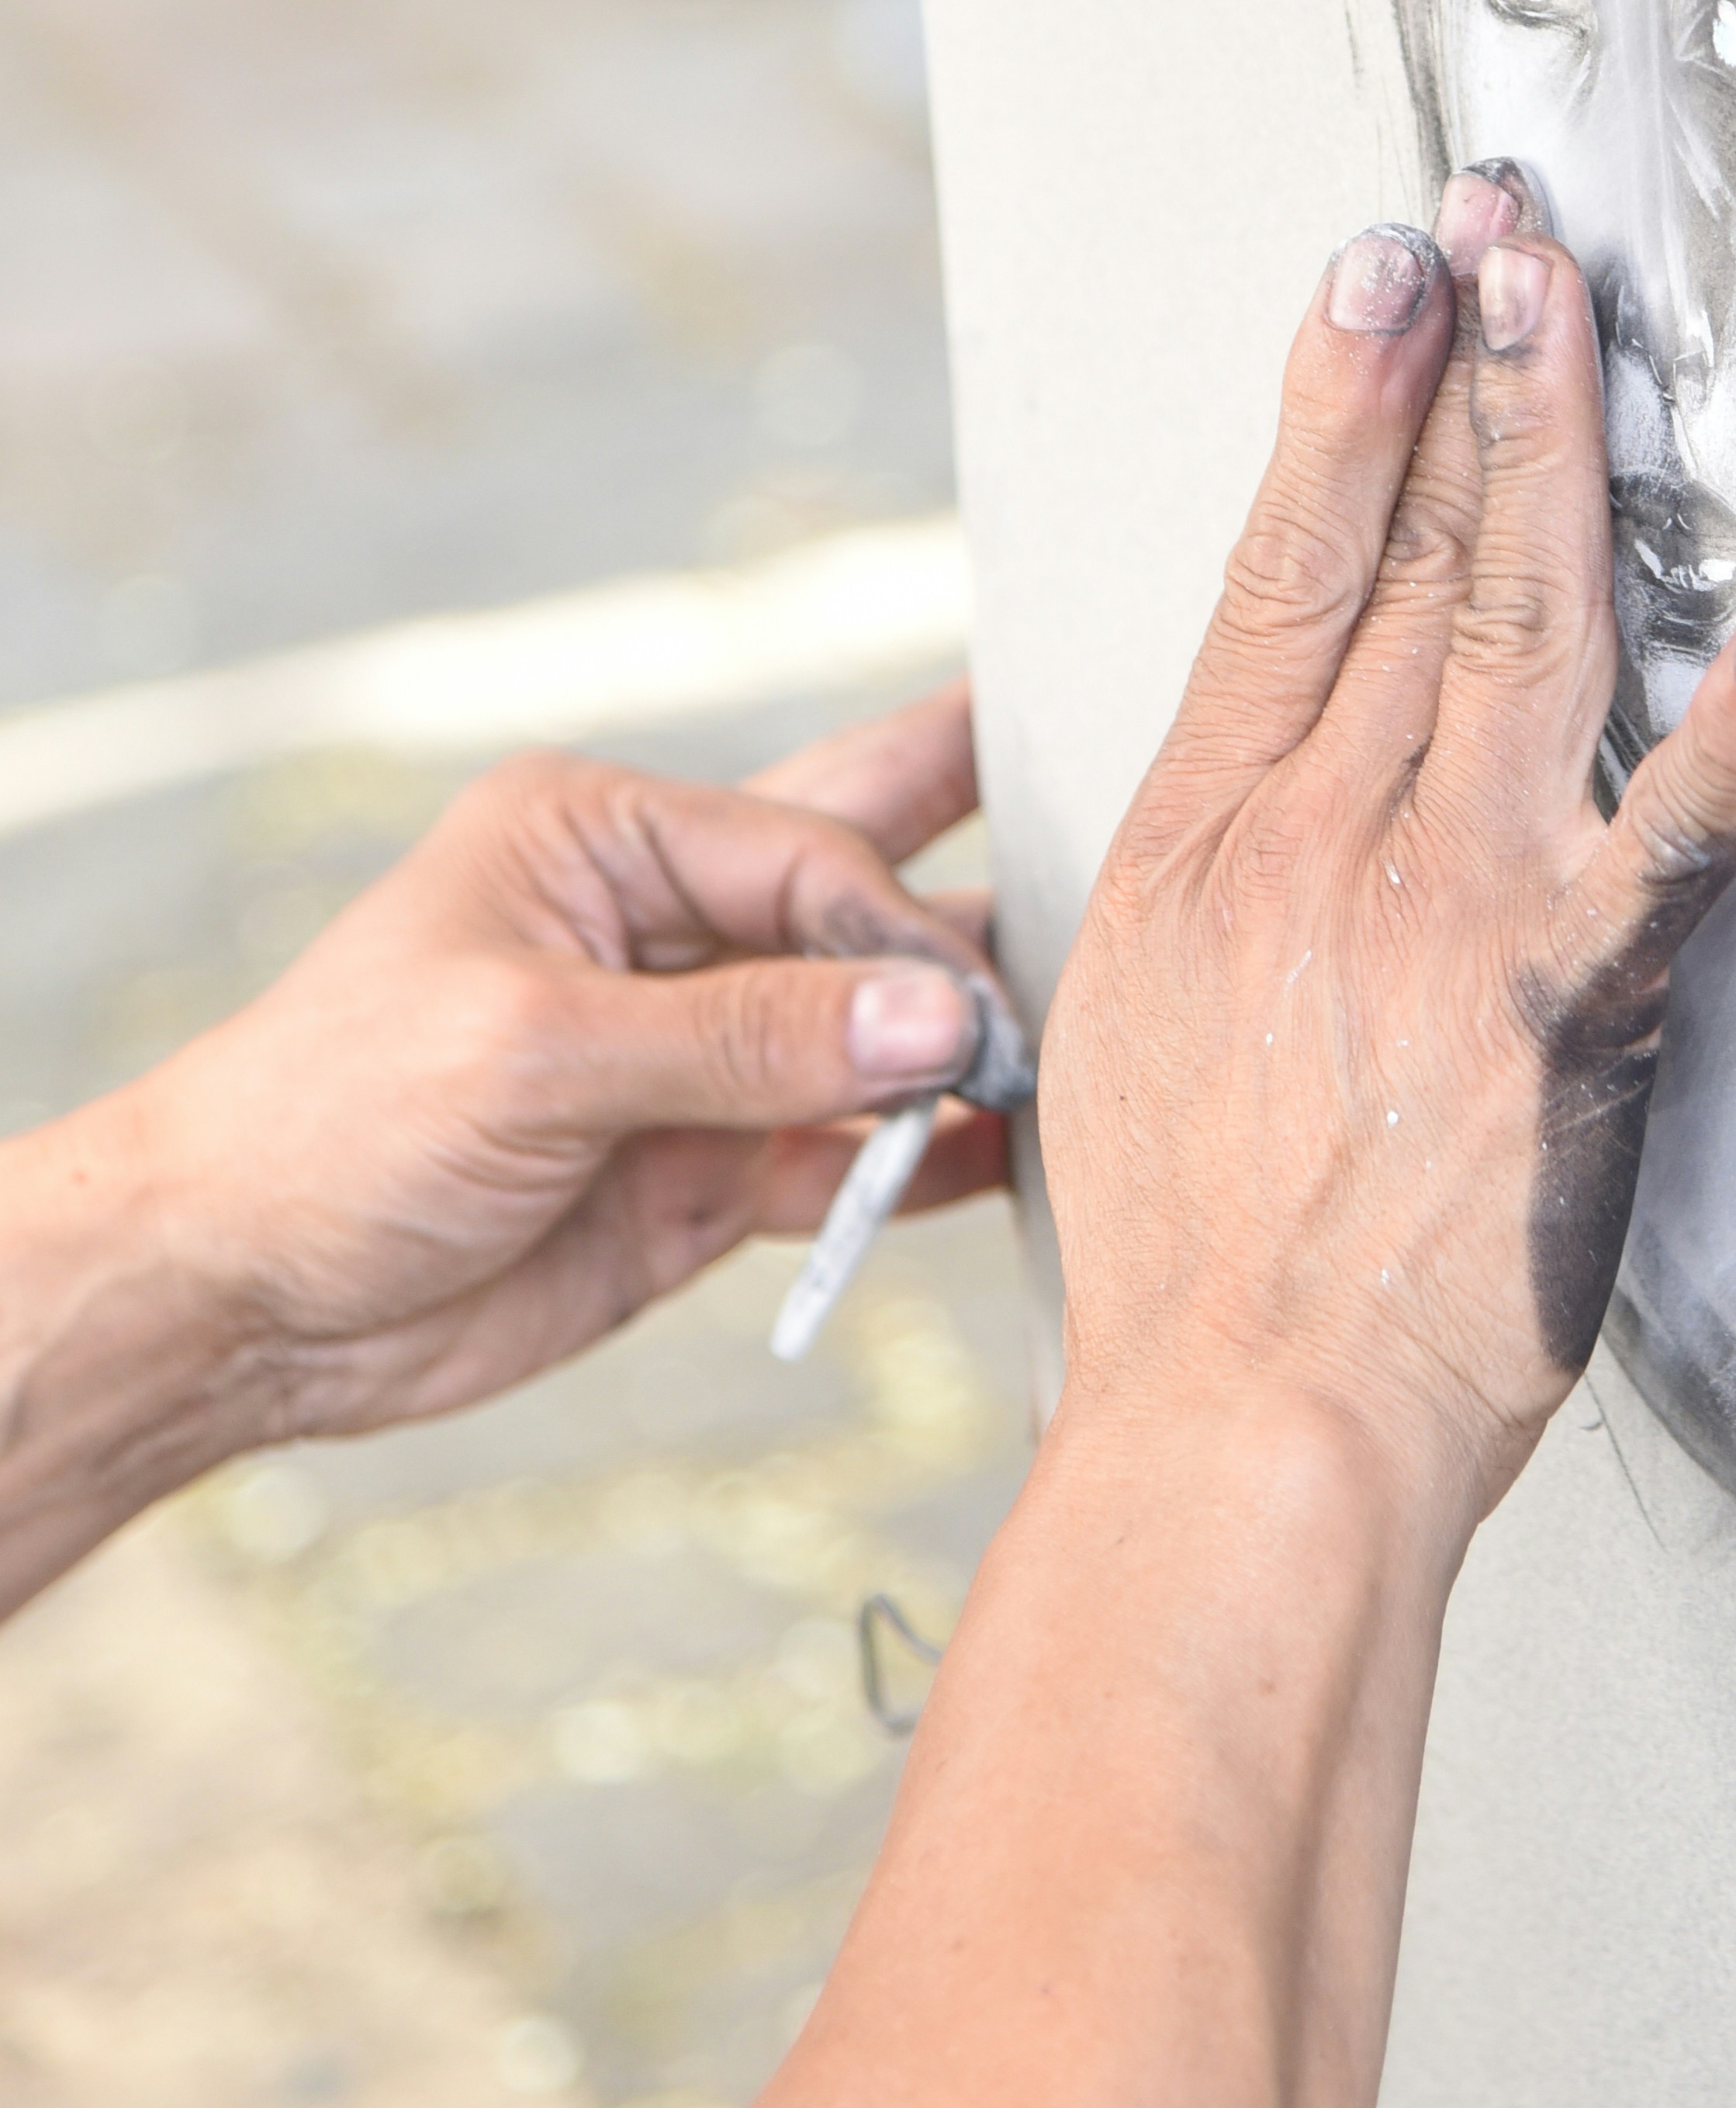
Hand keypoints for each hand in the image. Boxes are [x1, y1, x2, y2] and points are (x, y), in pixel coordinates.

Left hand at [119, 686, 1015, 1450]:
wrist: (242, 1300)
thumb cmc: (330, 1120)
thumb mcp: (535, 1054)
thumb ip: (745, 1038)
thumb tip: (929, 1020)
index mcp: (603, 838)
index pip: (811, 854)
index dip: (900, 928)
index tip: (971, 1009)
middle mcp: (662, 930)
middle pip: (861, 882)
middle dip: (984, 860)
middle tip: (1120, 807)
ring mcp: (695, 1057)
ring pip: (873, 1031)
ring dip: (964, 1048)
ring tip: (1103, 1044)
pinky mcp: (707, 1172)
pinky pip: (849, 1158)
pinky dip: (926, 1167)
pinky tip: (1015, 1161)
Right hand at [1039, 176, 1735, 1542]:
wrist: (1243, 1427)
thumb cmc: (1197, 1265)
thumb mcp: (1138, 1022)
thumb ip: (1221, 881)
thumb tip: (1269, 791)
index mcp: (1214, 840)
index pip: (1286, 566)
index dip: (1340, 401)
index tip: (1377, 274)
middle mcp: (1327, 842)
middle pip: (1409, 554)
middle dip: (1462, 366)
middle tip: (1501, 231)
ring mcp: (1453, 910)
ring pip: (1522, 631)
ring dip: (1556, 451)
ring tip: (1576, 313)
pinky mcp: (1570, 1007)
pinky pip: (1677, 847)